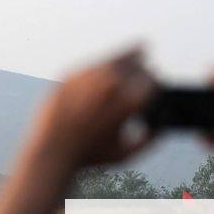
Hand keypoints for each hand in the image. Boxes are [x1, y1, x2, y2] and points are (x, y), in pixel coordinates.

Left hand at [32, 47, 156, 169]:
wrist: (51, 151)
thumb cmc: (90, 156)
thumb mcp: (125, 154)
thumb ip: (149, 140)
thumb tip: (161, 127)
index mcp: (130, 99)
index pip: (151, 80)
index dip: (154, 84)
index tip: (152, 88)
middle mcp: (111, 82)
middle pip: (136, 63)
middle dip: (141, 70)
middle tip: (144, 73)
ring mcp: (89, 75)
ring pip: (114, 59)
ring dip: (126, 61)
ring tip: (135, 58)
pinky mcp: (71, 73)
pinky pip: (93, 64)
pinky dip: (102, 67)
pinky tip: (107, 72)